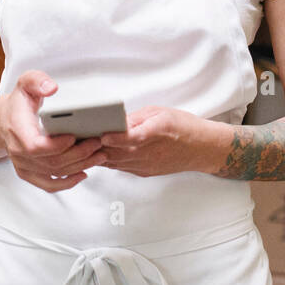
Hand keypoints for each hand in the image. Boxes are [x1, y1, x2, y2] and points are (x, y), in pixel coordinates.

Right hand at [0, 70, 104, 192]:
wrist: (3, 121)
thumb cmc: (18, 103)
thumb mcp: (25, 83)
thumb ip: (37, 80)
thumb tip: (52, 88)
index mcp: (17, 130)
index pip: (35, 146)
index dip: (56, 146)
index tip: (74, 136)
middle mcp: (18, 152)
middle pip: (51, 162)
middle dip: (78, 154)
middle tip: (97, 143)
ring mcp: (23, 165)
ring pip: (54, 173)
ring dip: (79, 166)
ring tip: (98, 155)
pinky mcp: (29, 174)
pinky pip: (49, 184)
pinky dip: (68, 182)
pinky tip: (83, 173)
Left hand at [94, 105, 215, 177]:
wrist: (202, 148)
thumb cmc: (183, 127)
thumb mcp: (159, 113)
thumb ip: (136, 118)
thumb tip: (114, 122)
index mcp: (157, 132)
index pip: (133, 138)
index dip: (115, 137)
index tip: (102, 134)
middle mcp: (151, 152)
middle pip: (119, 151)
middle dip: (99, 145)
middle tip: (82, 137)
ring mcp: (147, 165)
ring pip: (117, 162)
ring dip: (101, 154)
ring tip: (86, 145)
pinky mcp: (145, 172)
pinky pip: (122, 167)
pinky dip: (110, 160)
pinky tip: (100, 153)